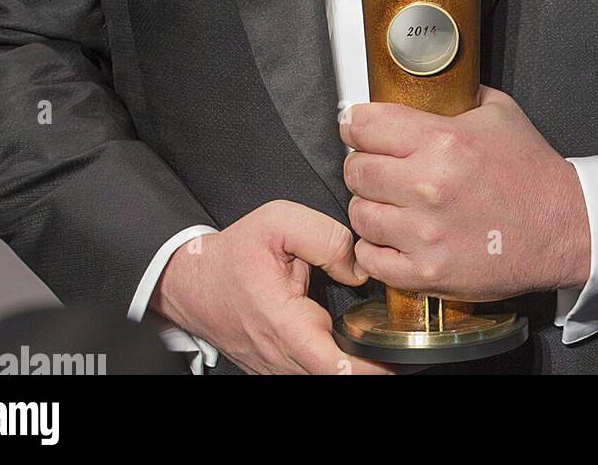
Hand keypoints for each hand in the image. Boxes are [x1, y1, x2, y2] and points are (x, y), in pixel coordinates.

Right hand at [150, 200, 398, 374]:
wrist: (193, 282)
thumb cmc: (234, 254)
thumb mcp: (279, 222)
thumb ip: (327, 238)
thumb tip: (359, 269)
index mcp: (283, 323)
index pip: (335, 365)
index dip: (370, 366)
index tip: (396, 357)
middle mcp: (281, 355)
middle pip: (338, 375)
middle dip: (374, 364)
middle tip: (404, 348)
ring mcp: (277, 367)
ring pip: (326, 375)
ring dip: (358, 365)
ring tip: (386, 347)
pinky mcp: (277, 368)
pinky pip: (312, 371)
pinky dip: (337, 362)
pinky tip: (357, 347)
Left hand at [341, 85, 590, 301]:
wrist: (564, 227)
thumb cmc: (531, 171)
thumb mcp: (499, 113)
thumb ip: (458, 96)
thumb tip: (422, 85)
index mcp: (444, 141)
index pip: (366, 126)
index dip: (355, 124)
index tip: (355, 126)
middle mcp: (428, 185)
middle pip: (356, 170)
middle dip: (361, 165)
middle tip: (375, 167)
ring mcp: (425, 233)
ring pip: (359, 214)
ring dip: (369, 207)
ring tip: (388, 204)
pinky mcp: (428, 272)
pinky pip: (371, 259)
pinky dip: (374, 248)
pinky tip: (391, 237)